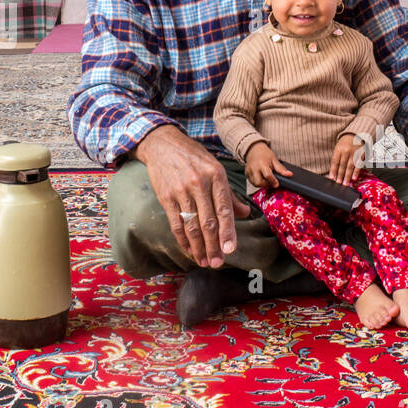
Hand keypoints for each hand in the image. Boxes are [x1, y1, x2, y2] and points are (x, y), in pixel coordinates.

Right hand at [135, 125, 250, 268]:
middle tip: (218, 263)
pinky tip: (189, 249)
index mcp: (217, 176)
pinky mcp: (166, 196)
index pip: (224, 209)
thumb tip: (244, 214)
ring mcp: (181, 191)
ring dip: (198, 247)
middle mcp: (199, 184)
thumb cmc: (193, 157)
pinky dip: (182, 239)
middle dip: (213, 246)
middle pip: (208, 222)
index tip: (230, 250)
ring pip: (191, 225)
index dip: (227, 232)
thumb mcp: (216, 169)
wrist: (162, 144)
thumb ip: (230, 194)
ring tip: (204, 261)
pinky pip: (175, 223)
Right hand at [244, 141, 291, 189]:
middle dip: (266, 184)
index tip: (277, 184)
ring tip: (266, 179)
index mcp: (262, 163)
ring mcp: (249, 171)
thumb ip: (281, 169)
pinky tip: (261, 177)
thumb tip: (289, 174)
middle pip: (259, 183)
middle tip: (271, 182)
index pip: (267, 176)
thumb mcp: (274, 159)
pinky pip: (251, 182)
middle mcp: (254, 168)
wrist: (254, 149)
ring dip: (262, 184)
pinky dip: (257, 182)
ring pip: (255, 184)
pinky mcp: (246, 173)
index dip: (273, 181)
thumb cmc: (265, 154)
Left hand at [329, 134, 362, 185]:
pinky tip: (354, 177)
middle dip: (340, 175)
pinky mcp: (361, 155)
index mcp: (339, 149)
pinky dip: (356, 172)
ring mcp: (354, 153)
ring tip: (345, 183)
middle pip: (342, 165)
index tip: (332, 178)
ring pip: (350, 166)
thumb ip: (337, 157)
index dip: (333, 170)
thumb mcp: (338, 147)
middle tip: (338, 182)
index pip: (335, 161)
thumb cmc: (346, 142)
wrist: (356, 134)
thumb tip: (334, 170)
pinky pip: (358, 165)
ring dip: (347, 176)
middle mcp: (346, 151)